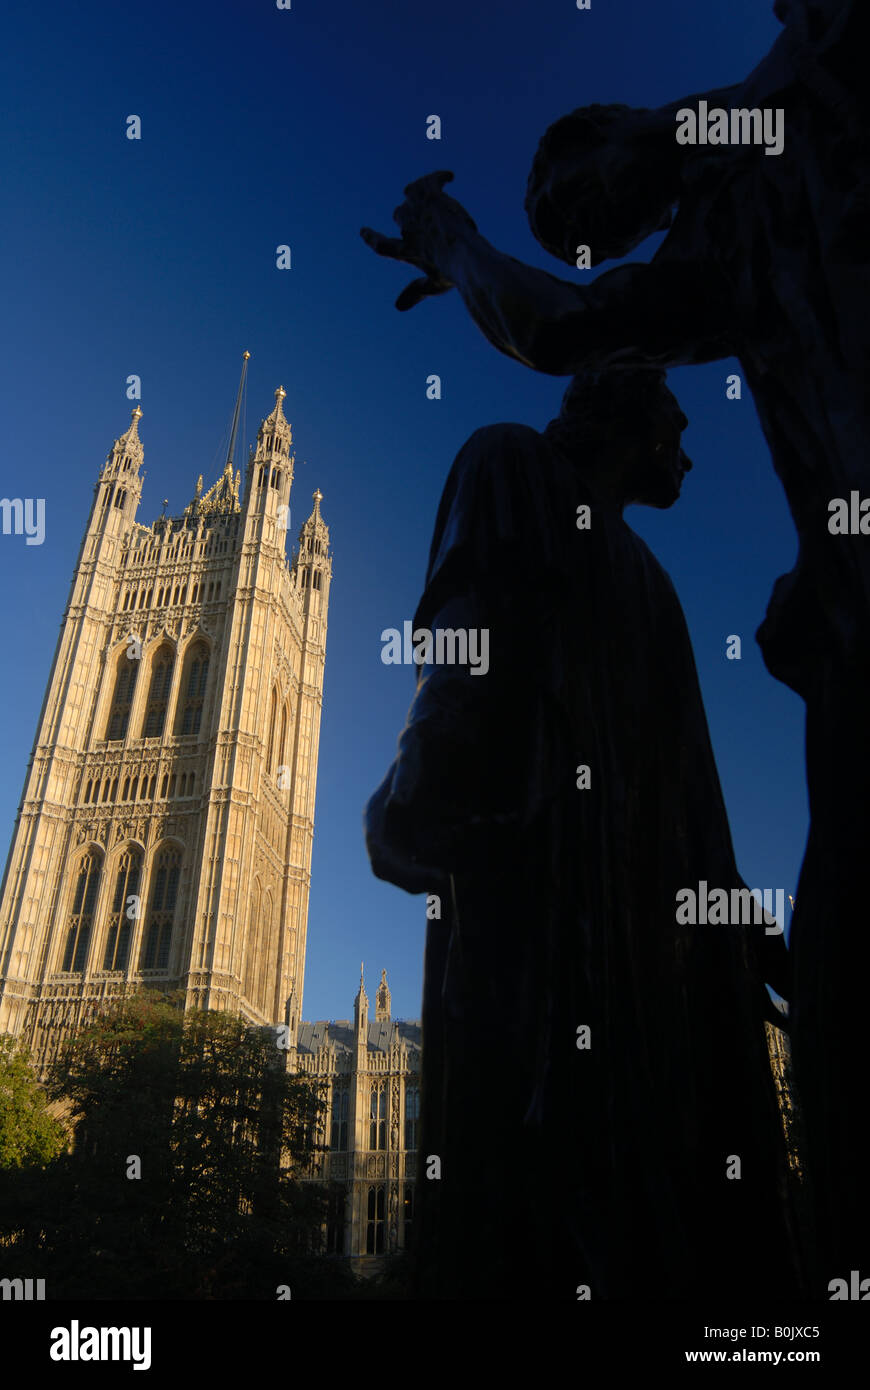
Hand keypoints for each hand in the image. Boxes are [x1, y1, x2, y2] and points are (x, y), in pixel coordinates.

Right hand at [361, 170, 477, 310]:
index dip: (372, 238)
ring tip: (431, 193)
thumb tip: (397, 307)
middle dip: (408, 213)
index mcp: (406, 252)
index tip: (363, 232)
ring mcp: (419, 212)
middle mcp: (408, 230)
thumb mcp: (433, 285)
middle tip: (424, 215)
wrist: (467, 258)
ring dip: (420, 193)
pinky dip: (439, 177)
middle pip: (400, 214)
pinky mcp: (432, 198)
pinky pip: (431, 181)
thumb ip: (415, 292)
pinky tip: (450, 178)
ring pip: (411, 193)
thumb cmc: (453, 275)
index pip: (382, 246)